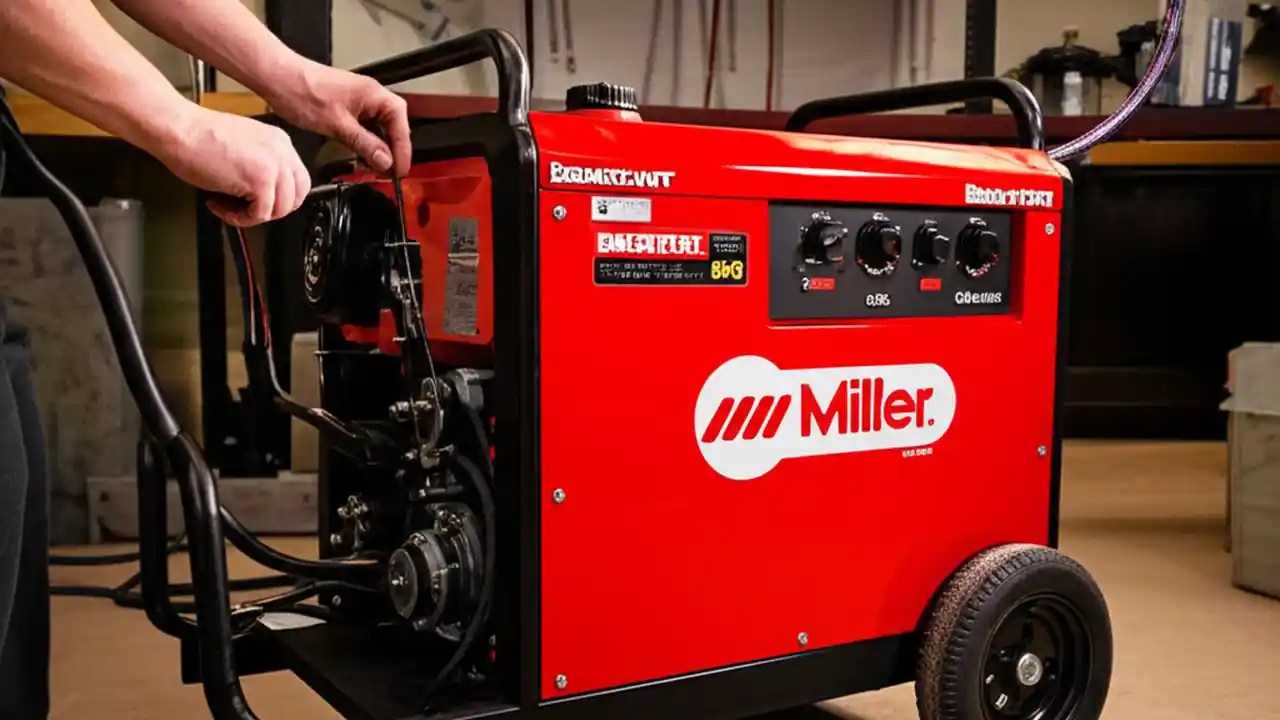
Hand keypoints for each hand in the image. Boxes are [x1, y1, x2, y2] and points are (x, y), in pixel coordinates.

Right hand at [153, 106, 311, 227]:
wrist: (179, 128)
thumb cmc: (198, 136)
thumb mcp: (243, 147)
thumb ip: (261, 166)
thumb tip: (264, 193)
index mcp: (280, 142)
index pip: (298, 182)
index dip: (277, 198)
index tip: (257, 201)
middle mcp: (282, 152)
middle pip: (294, 198)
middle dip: (270, 210)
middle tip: (244, 207)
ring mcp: (274, 166)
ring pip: (279, 210)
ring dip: (250, 215)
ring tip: (225, 204)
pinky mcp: (261, 180)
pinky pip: (260, 215)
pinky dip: (238, 217)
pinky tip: (218, 203)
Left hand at [265, 60, 411, 176]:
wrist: (278, 78)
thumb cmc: (302, 91)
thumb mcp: (337, 125)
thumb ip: (365, 144)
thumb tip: (385, 161)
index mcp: (375, 95)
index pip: (401, 127)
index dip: (402, 152)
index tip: (400, 172)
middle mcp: (371, 95)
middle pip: (394, 128)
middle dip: (392, 152)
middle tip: (388, 173)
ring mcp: (359, 100)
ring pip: (379, 129)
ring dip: (378, 149)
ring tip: (373, 168)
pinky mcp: (347, 106)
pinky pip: (365, 127)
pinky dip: (365, 143)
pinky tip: (360, 155)